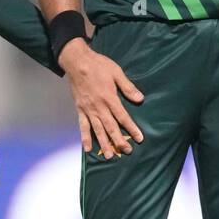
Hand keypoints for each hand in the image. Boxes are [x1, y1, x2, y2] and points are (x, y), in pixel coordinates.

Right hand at [60, 39, 144, 158]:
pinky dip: (85, 138)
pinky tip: (88, 148)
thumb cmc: (99, 65)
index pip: (123, 117)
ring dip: (104, 143)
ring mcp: (88, 109)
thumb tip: (140, 99)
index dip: (132, 128)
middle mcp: (99, 107)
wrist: (77, 62)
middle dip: (119, 140)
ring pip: (97, 130)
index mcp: (109, 98)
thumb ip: (128, 87)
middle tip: (127, 151)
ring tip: (110, 156)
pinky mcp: (80, 109)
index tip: (139, 138)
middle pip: (111, 127)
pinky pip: (83, 126)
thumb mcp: (117, 73)